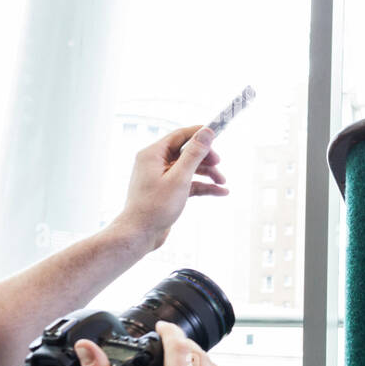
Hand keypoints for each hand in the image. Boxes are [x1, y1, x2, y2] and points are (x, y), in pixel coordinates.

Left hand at [111, 125, 227, 251]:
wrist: (140, 233)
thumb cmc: (156, 206)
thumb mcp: (180, 178)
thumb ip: (194, 154)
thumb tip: (206, 132)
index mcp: (153, 154)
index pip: (180, 136)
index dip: (200, 134)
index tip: (218, 135)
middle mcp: (156, 162)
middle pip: (187, 152)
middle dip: (206, 158)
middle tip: (220, 163)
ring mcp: (161, 177)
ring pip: (190, 168)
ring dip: (208, 173)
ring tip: (223, 183)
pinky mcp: (167, 190)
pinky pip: (189, 182)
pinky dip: (203, 186)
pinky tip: (220, 192)